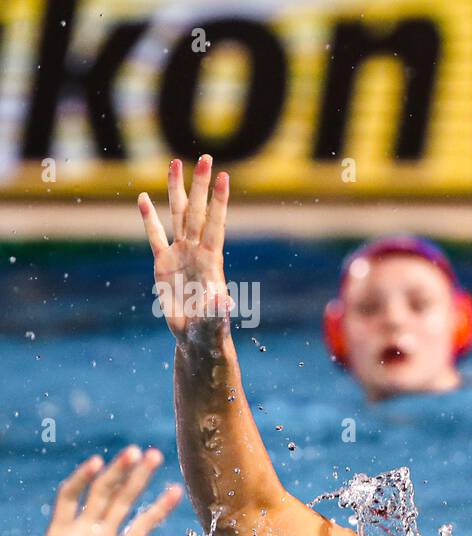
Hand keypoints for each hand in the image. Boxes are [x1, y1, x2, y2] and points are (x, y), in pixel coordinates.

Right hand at [138, 156, 230, 343]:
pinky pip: (155, 235)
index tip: (224, 177)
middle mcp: (197, 251)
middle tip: (205, 157)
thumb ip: (218, 309)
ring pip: (178, 215)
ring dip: (177, 190)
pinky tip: (143, 198)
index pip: (215, 224)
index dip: (218, 201)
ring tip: (175, 162)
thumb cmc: (210, 330)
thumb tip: (223, 300)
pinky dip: (149, 217)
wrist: (197, 337)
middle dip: (200, 185)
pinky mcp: (164, 263)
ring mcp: (180, 254)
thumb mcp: (215, 320)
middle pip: (197, 211)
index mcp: (211, 261)